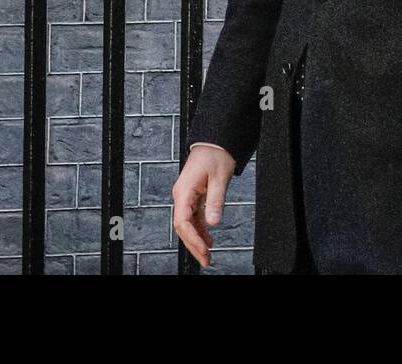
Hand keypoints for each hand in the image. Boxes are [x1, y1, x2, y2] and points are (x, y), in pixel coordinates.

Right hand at [172, 145, 235, 267]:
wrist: (214, 141)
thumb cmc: (215, 154)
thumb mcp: (219, 178)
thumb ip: (215, 201)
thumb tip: (213, 222)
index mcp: (184, 190)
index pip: (182, 222)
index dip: (192, 239)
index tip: (203, 250)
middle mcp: (182, 194)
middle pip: (183, 226)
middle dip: (193, 245)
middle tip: (205, 260)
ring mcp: (187, 195)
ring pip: (188, 224)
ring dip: (197, 240)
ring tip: (207, 255)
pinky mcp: (193, 195)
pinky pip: (194, 217)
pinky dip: (201, 229)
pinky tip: (208, 240)